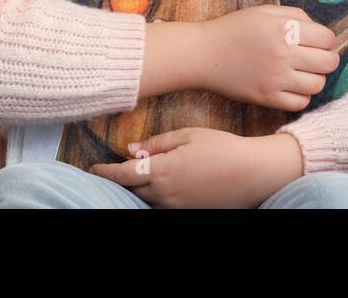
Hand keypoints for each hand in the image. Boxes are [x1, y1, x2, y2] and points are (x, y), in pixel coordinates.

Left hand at [89, 129, 303, 207]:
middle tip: (112, 170)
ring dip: (138, 188)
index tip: (94, 168)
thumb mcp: (189, 136)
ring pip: (146, 199)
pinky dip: (155, 196)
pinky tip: (161, 185)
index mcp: (161, 171)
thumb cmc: (223, 148)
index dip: (105, 172)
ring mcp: (176, 206)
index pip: (122, 174)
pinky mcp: (188, 212)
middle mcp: (164, 193)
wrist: (253, 174)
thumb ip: (158, 143)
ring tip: (137, 176)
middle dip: (121, 179)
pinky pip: (163, 205)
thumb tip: (132, 149)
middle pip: (132, 188)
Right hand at [198, 5, 340, 110]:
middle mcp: (283, 54)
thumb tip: (320, 30)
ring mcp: (276, 78)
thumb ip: (296, 15)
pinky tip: (292, 86)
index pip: (327, 38)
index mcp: (284, 29)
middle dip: (327, 60)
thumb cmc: (235, 29)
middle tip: (316, 58)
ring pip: (318, 85)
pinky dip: (302, 96)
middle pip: (328, 63)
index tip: (318, 42)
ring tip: (303, 72)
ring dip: (315, 78)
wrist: (204, 53)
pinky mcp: (267, 97)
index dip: (326, 40)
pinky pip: (301, 103)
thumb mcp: (265, 11)